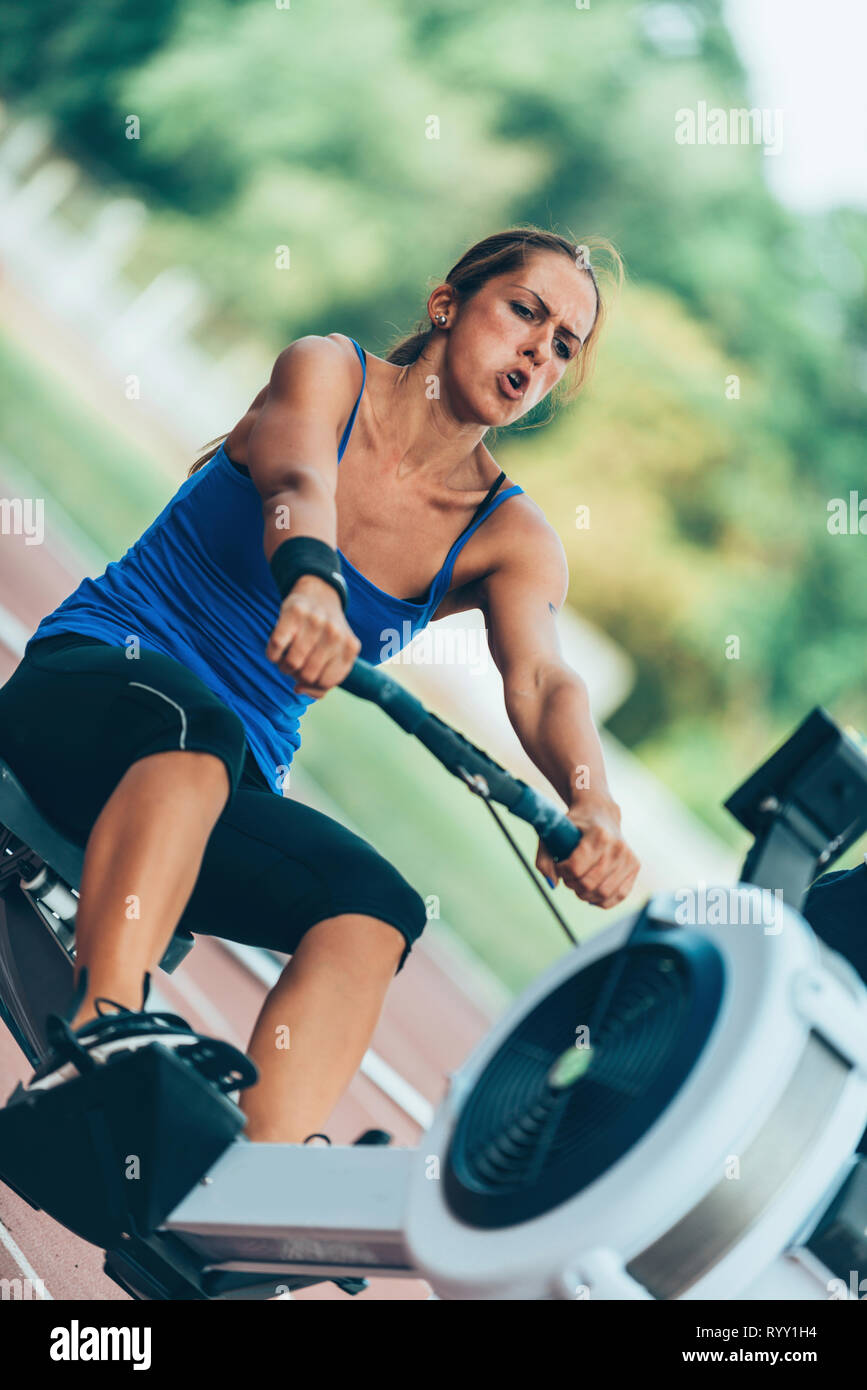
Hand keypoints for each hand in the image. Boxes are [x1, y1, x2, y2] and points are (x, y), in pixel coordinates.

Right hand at [266, 575, 360, 697]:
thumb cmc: (324, 634)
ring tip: (287, 657)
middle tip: (296, 664)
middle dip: (296, 675)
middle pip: (307, 675)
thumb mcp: (335, 656)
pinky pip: (276, 647)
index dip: (312, 684)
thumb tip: (300, 689)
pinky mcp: (294, 612)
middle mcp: (335, 634)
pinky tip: (278, 649)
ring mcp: (316, 622)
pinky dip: (272, 654)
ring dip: (284, 666)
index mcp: (350, 647)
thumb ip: (323, 682)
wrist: (318, 593)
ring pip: (291, 664)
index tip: (308, 674)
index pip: (326, 683)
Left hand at [536, 794, 639, 908]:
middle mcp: (617, 846)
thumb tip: (553, 884)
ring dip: (585, 894)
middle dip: (572, 884)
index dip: (562, 872)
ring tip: (578, 884)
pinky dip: (602, 900)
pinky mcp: (635, 866)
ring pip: (603, 893)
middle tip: (568, 876)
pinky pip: (619, 895)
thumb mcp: (553, 833)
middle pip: (588, 883)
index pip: (576, 868)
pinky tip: (592, 894)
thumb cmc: (574, 824)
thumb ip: (544, 859)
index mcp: (598, 835)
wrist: (601, 812)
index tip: (560, 865)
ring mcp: (628, 857)